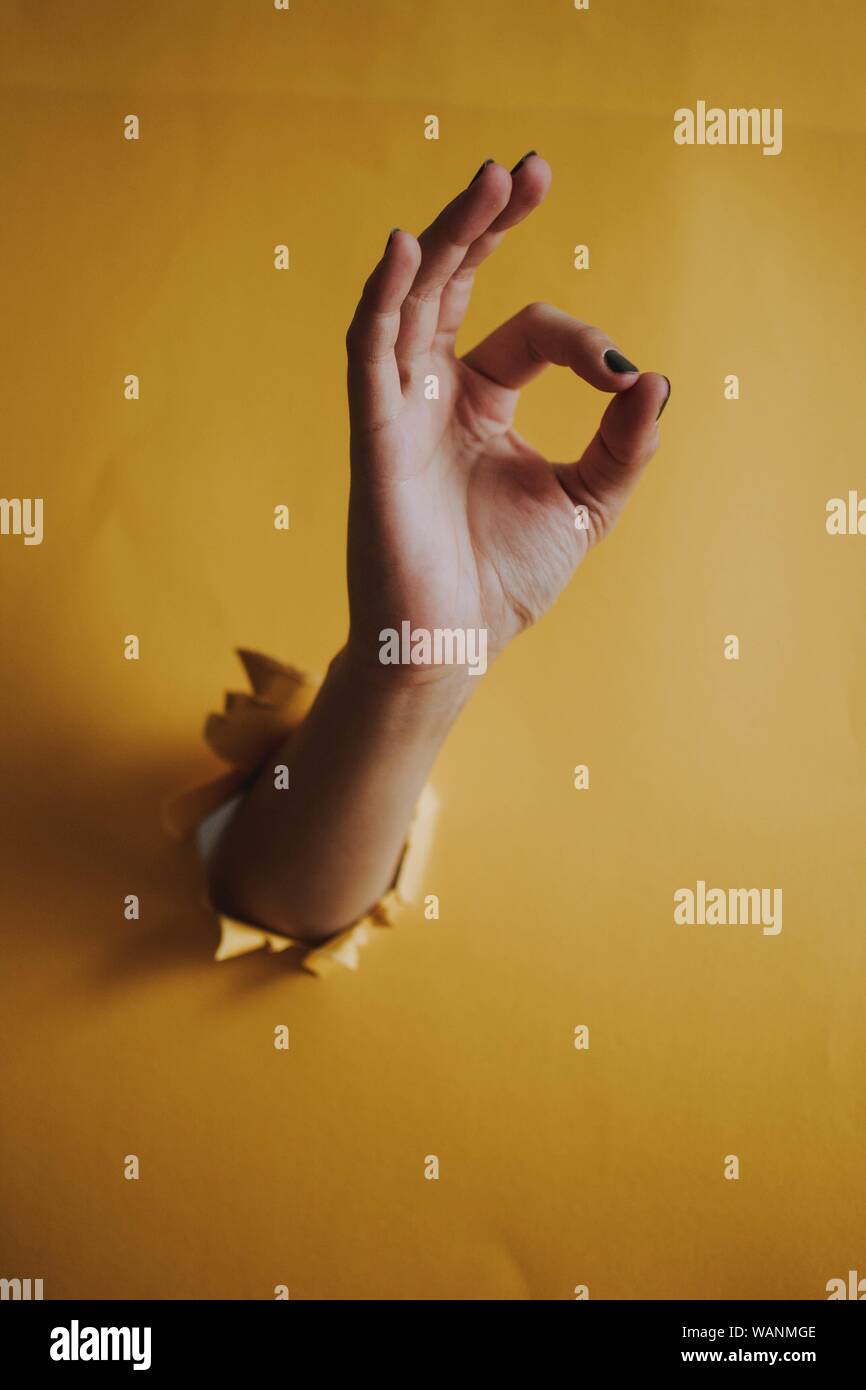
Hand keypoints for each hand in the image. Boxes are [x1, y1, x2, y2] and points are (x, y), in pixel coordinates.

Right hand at [345, 155, 669, 684]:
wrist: (449, 647)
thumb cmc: (504, 582)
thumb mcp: (587, 504)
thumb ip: (623, 445)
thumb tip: (655, 378)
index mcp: (480, 404)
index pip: (526, 332)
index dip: (583, 341)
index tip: (624, 379)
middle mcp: (434, 394)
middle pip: (453, 284)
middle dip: (489, 225)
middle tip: (531, 169)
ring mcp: (399, 409)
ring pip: (413, 300)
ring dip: (449, 238)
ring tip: (494, 180)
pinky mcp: (374, 435)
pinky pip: (369, 352)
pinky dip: (384, 298)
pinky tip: (408, 246)